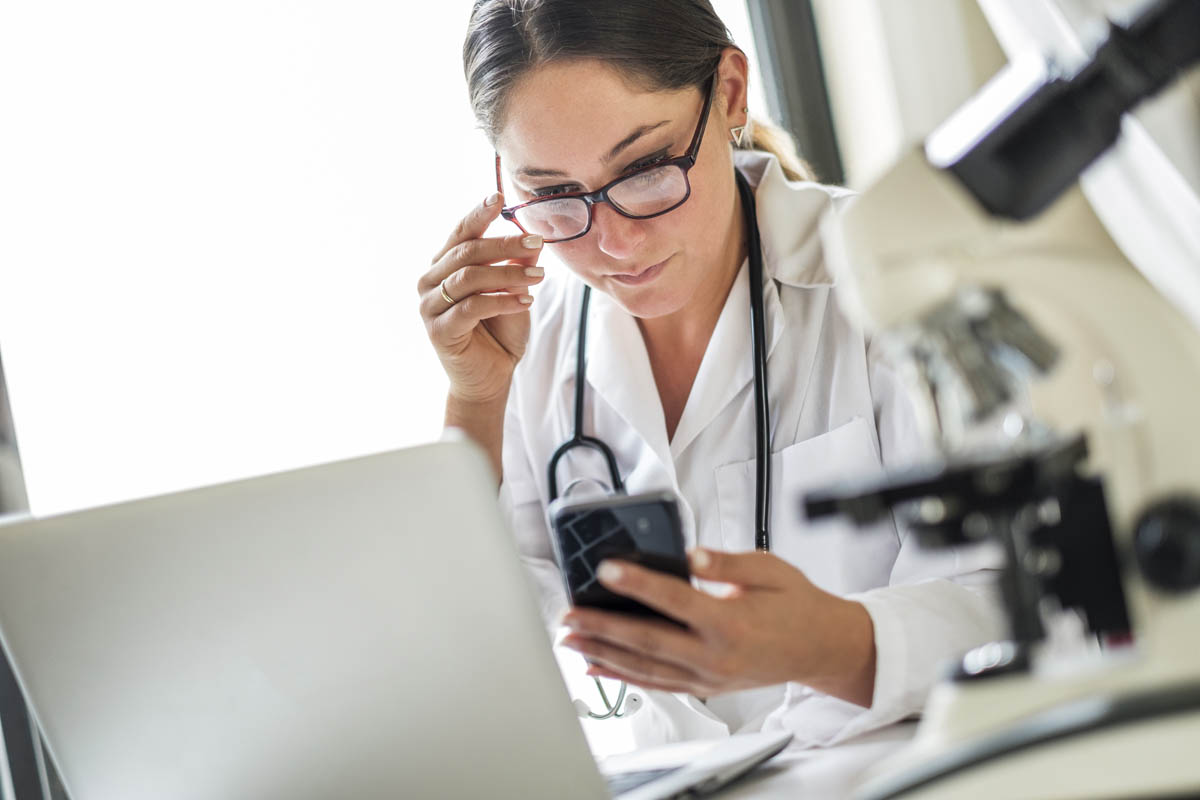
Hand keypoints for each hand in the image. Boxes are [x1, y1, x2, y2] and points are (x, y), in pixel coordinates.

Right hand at [417, 192, 544, 404]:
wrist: (489, 378)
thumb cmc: (498, 333)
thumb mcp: (513, 292)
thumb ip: (517, 266)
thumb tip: (532, 240)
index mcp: (444, 266)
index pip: (460, 233)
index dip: (479, 214)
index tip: (500, 198)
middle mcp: (430, 281)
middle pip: (467, 252)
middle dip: (505, 245)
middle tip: (537, 244)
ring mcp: (429, 306)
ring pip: (469, 277)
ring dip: (508, 274)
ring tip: (539, 277)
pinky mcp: (438, 330)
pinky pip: (471, 307)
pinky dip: (501, 301)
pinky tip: (524, 301)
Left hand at [559, 549, 876, 706]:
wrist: (821, 647)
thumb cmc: (797, 605)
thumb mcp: (769, 570)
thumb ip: (726, 563)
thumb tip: (691, 556)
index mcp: (731, 622)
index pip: (675, 600)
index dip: (637, 584)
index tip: (605, 571)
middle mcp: (716, 655)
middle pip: (649, 641)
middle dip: (603, 628)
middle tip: (569, 617)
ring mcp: (709, 677)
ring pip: (647, 668)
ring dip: (604, 655)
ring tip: (572, 641)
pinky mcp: (705, 687)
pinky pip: (658, 684)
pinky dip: (624, 677)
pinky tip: (599, 668)